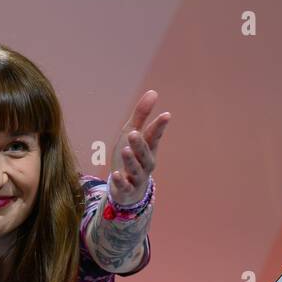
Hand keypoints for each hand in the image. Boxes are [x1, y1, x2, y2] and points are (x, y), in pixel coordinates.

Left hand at [109, 89, 171, 204]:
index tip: (166, 115)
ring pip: (135, 169)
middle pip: (144, 153)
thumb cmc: (131, 155)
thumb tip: (153, 92)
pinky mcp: (126, 189)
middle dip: (140, 144)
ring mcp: (136, 177)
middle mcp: (145, 162)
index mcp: (148, 148)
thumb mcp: (132, 133)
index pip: (154, 136)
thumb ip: (141, 114)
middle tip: (133, 133)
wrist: (128, 188)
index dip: (159, 127)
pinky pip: (124, 186)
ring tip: (125, 150)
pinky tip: (115, 174)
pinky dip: (120, 181)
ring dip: (131, 160)